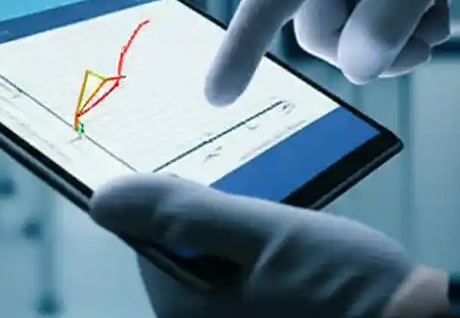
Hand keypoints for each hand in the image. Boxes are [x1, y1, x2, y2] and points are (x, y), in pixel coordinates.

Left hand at [89, 174, 432, 317]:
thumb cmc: (355, 291)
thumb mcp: (265, 235)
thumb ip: (185, 213)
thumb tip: (104, 198)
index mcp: (187, 313)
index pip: (146, 239)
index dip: (168, 195)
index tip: (184, 158)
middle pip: (181, 246)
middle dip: (209, 209)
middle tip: (249, 183)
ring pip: (215, 255)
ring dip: (239, 224)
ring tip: (279, 205)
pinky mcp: (266, 314)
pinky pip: (244, 272)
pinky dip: (260, 245)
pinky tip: (292, 230)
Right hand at [205, 0, 459, 104]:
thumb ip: (389, 23)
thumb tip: (355, 69)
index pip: (268, 2)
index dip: (241, 52)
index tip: (217, 97)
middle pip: (321, 33)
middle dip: (373, 47)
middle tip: (424, 41)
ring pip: (340, 29)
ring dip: (389, 35)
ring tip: (432, 8)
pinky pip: (352, 13)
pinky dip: (391, 19)